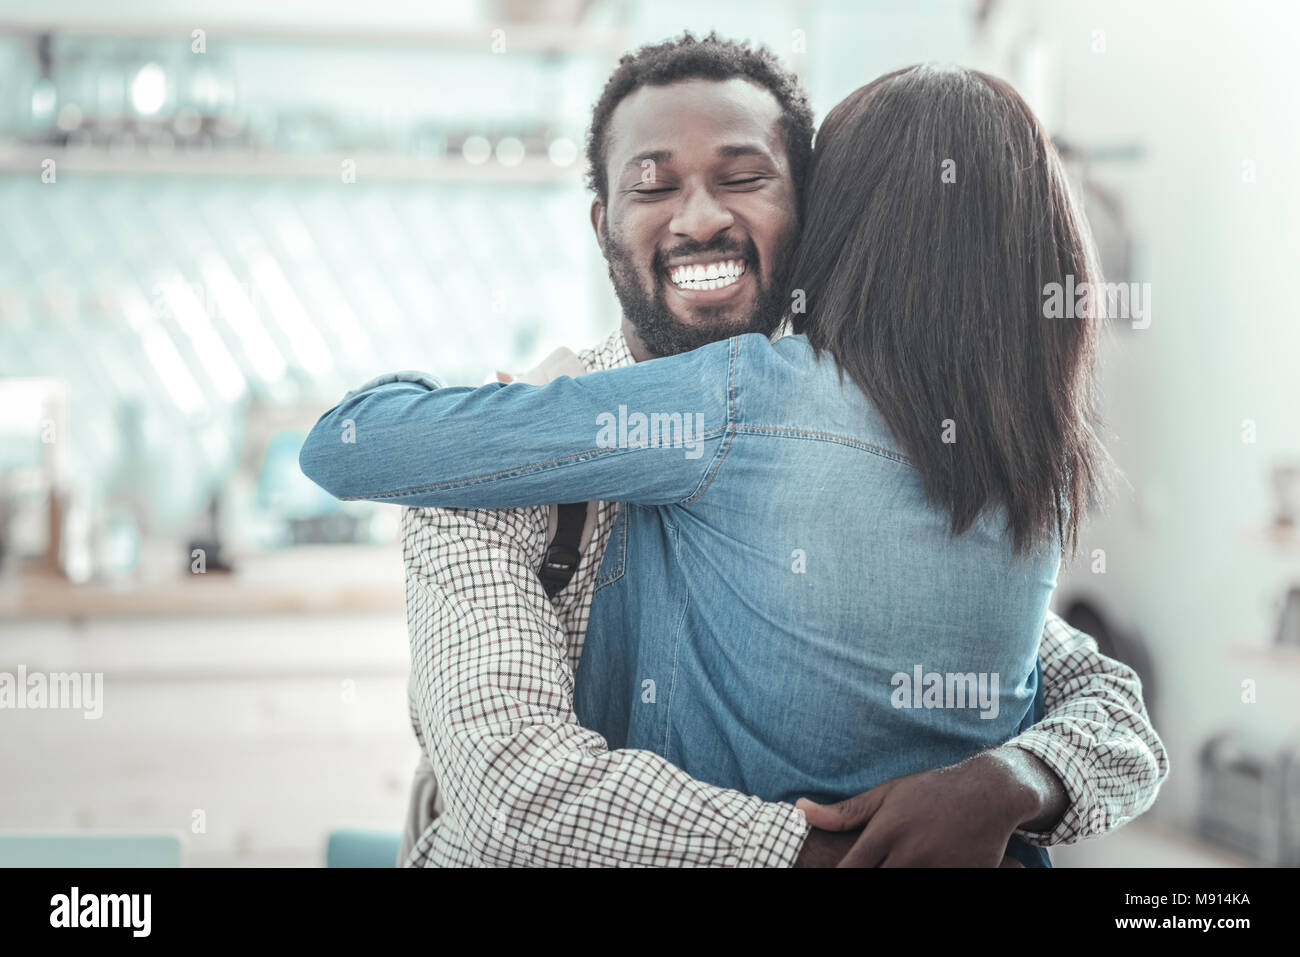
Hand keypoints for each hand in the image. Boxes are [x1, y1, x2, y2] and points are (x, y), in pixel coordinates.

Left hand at [795, 750, 1054, 866]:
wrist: (990, 793)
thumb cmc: (932, 791)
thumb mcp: (887, 793)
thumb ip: (845, 812)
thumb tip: (801, 810)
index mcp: (887, 832)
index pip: (850, 869)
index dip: (836, 875)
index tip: (822, 873)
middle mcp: (910, 854)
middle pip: (876, 880)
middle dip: (868, 876)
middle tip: (869, 867)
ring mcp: (936, 869)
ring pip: (904, 886)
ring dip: (895, 877)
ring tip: (894, 865)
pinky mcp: (959, 878)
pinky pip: (932, 888)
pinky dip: (922, 879)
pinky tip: (916, 868)